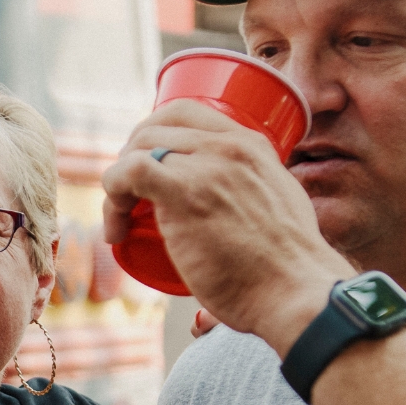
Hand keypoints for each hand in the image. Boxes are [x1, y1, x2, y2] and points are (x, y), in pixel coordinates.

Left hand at [102, 99, 349, 352]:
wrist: (295, 292)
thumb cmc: (288, 270)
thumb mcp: (281, 209)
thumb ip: (260, 200)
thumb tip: (243, 227)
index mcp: (251, 145)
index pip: (184, 112)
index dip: (153, 135)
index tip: (145, 167)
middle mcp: (227, 146)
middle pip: (153, 129)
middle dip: (129, 159)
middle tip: (128, 197)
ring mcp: (205, 166)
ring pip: (136, 152)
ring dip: (117, 186)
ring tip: (122, 222)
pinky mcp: (183, 193)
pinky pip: (126, 173)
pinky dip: (110, 196)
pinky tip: (116, 229)